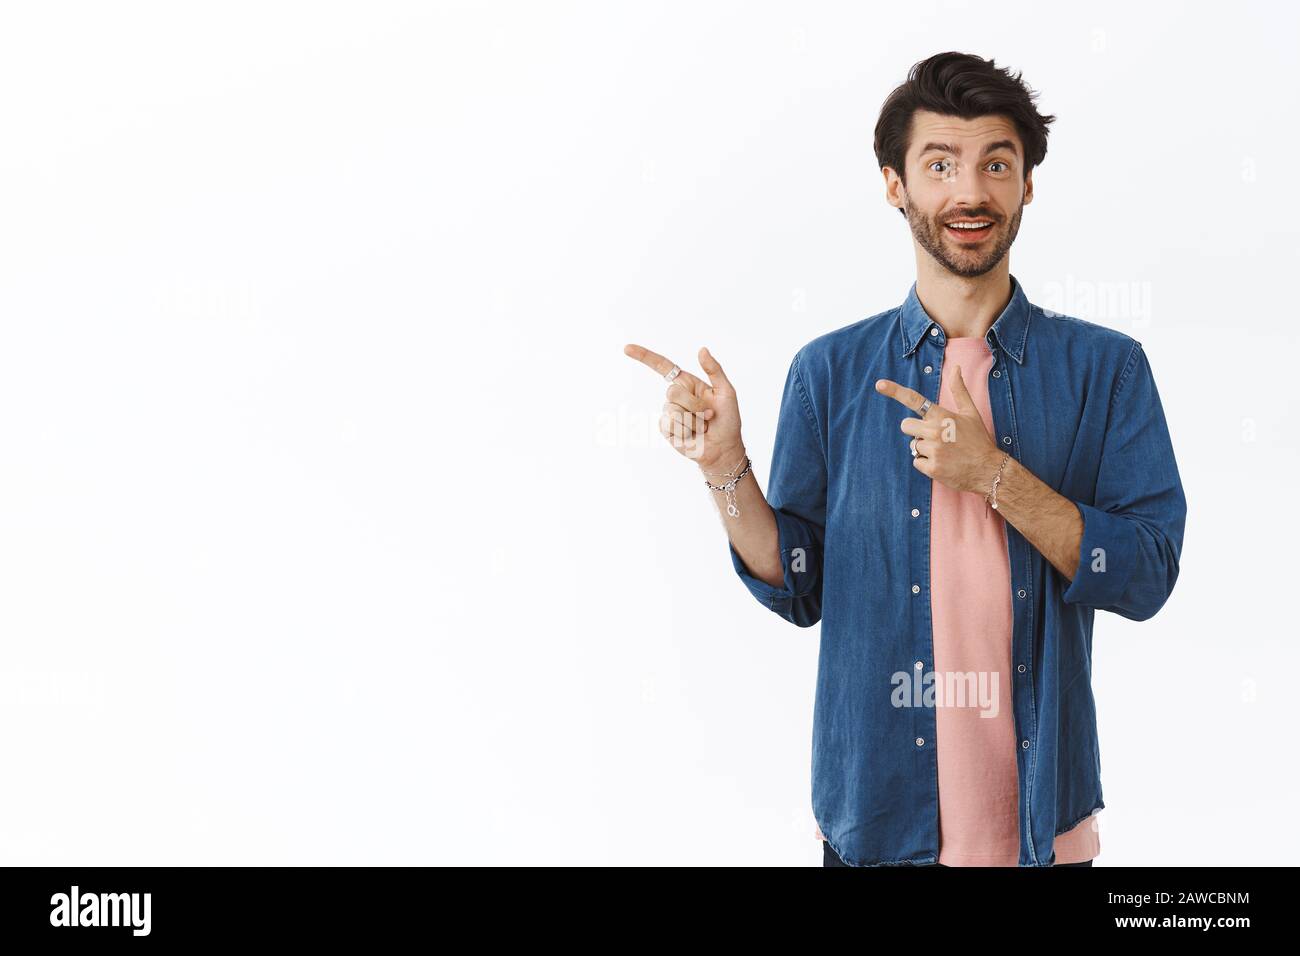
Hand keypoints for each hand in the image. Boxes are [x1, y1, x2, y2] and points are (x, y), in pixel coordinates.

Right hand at [623, 343, 744, 469]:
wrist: (724, 449)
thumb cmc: (728, 420)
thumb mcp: (726, 391)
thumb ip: (714, 370)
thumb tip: (701, 349)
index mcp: (688, 383)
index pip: (663, 366)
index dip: (644, 356)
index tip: (627, 348)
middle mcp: (677, 396)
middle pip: (672, 392)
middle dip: (694, 405)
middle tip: (708, 415)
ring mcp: (670, 412)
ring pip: (672, 411)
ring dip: (693, 422)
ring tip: (702, 427)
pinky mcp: (666, 429)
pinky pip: (669, 425)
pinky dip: (685, 431)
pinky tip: (692, 435)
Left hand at [875, 365, 1001, 494]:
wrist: (988, 469)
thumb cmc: (978, 439)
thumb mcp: (971, 412)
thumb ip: (959, 390)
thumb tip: (956, 367)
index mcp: (942, 415)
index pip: (915, 400)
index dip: (895, 391)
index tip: (879, 384)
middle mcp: (935, 431)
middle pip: (906, 426)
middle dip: (915, 430)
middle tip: (934, 436)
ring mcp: (933, 450)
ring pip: (913, 445)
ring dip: (924, 448)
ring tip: (945, 452)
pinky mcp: (931, 467)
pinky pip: (916, 461)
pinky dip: (926, 463)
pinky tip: (943, 463)